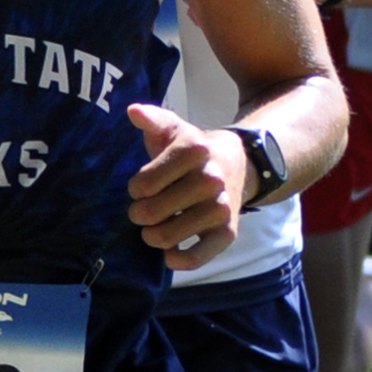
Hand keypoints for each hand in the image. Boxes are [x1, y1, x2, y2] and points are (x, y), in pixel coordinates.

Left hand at [126, 103, 246, 271]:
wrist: (238, 165)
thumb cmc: (193, 149)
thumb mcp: (174, 129)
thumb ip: (153, 119)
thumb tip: (133, 111)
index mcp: (193, 150)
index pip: (144, 183)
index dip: (135, 189)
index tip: (140, 188)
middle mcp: (210, 178)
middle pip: (151, 212)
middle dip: (139, 214)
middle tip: (142, 211)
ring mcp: (221, 207)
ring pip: (168, 237)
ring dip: (153, 236)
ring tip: (154, 227)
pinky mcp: (228, 232)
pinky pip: (197, 258)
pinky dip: (178, 260)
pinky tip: (170, 253)